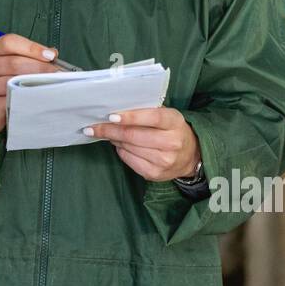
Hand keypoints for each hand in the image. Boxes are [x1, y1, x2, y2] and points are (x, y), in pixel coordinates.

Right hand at [0, 33, 61, 146]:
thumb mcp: (9, 66)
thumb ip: (29, 57)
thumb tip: (53, 53)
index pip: (8, 42)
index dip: (31, 47)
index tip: (49, 55)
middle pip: (14, 62)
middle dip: (39, 67)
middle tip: (56, 72)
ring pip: (12, 81)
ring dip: (35, 82)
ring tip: (51, 84)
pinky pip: (12, 100)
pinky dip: (28, 98)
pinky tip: (39, 98)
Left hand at [84, 107, 200, 182]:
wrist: (190, 156)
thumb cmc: (172, 130)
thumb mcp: (167, 116)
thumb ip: (146, 112)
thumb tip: (116, 111)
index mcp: (174, 122)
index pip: (151, 117)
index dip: (130, 117)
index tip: (110, 116)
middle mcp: (171, 142)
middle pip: (133, 135)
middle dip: (110, 130)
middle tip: (94, 127)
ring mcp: (163, 161)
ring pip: (128, 148)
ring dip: (113, 140)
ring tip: (106, 134)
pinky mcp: (154, 174)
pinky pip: (129, 160)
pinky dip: (120, 151)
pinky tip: (119, 146)